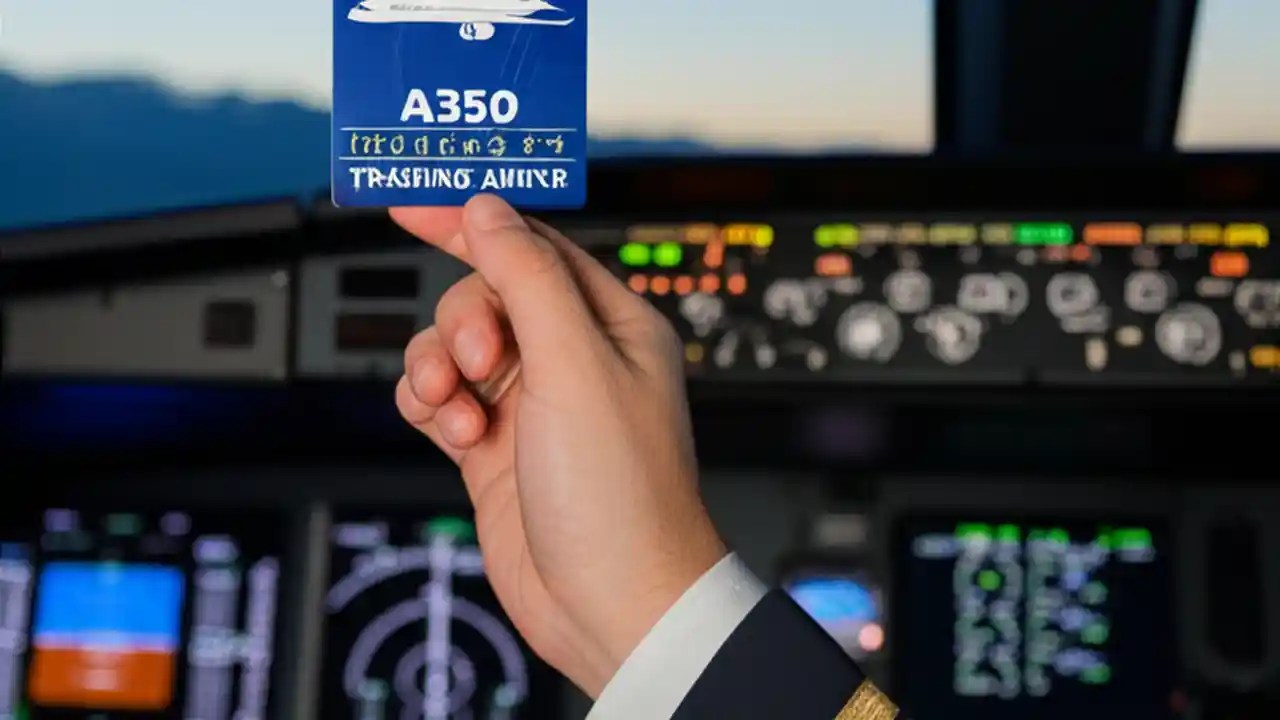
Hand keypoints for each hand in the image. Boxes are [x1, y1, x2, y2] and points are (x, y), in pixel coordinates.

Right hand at [392, 195, 725, 696]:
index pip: (533, 247)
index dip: (472, 223)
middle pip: (485, 297)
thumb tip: (488, 210)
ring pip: (453, 349)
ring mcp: (531, 405)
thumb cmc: (621, 495)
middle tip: (478, 366)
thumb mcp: (574, 367)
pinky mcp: (495, 449)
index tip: (411, 205)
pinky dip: (432, 409)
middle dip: (464, 323)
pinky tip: (453, 435)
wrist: (611, 605)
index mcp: (610, 324)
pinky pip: (440, 401)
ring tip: (459, 412)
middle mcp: (572, 358)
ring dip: (439, 370)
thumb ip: (527, 279)